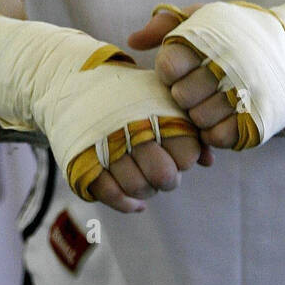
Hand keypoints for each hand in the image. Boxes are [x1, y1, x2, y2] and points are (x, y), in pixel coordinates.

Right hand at [87, 99, 211, 213]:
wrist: (76, 81)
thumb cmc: (129, 93)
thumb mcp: (161, 98)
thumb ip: (188, 128)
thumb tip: (208, 161)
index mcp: (156, 111)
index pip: (186, 152)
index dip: (185, 158)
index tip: (177, 151)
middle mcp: (132, 130)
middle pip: (163, 175)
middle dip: (167, 178)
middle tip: (163, 171)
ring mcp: (107, 148)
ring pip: (137, 187)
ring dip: (146, 190)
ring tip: (145, 178)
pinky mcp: (85, 163)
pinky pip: (111, 195)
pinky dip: (127, 203)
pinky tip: (136, 202)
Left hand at [127, 6, 240, 149]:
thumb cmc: (243, 35)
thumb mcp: (209, 18)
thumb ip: (167, 26)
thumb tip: (132, 42)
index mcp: (213, 38)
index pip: (169, 66)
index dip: (171, 70)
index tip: (183, 68)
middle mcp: (230, 65)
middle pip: (182, 96)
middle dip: (184, 94)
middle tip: (198, 87)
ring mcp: (246, 94)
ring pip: (199, 120)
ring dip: (200, 114)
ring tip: (212, 101)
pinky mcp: (257, 119)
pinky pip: (219, 137)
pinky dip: (216, 131)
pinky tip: (223, 116)